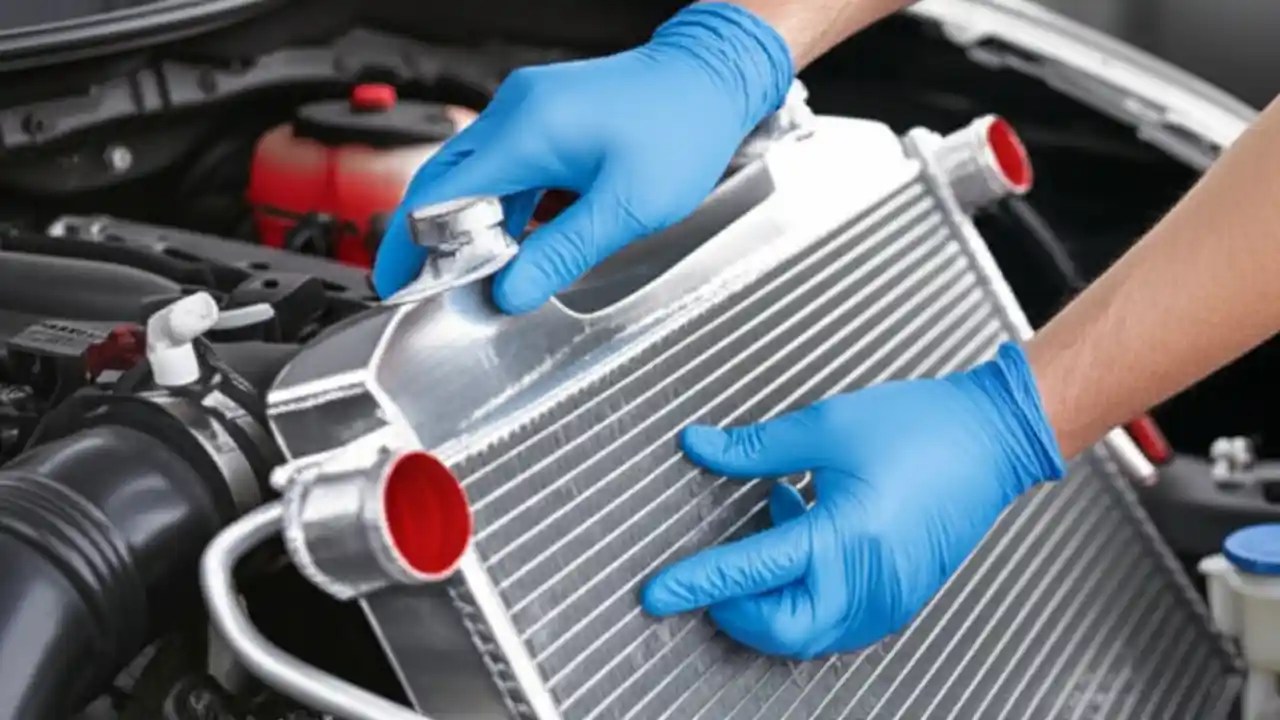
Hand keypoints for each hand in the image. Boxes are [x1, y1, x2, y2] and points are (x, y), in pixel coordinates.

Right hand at [371, 3, 793, 312]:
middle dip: (426, 236)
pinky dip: (495, 204)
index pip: (441, 193)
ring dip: (464, 223)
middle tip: (416, 283)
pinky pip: (502, 164)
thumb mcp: (626, 206)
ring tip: (463, 271)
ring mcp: (527, 110)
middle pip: (444, 181)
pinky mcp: (543, 116)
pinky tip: (504, 238)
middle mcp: (516, 112)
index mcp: (527, 130)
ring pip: (472, 174)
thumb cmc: (681, 127)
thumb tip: (513, 291)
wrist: (713, 76)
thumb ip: (563, 252)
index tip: (397, 282)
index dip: (412, 244)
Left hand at [641, 343, 1065, 658]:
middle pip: (781, 629)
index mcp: (847, 537)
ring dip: (772, 601)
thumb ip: (755, 449)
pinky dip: (806, 596)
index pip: (752, 572)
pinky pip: (838, 620)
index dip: (698, 583)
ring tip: (774, 530)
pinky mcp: (900, 598)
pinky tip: (806, 537)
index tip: (658, 595)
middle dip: (735, 610)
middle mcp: (871, 582)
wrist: (992, 438)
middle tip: (709, 574)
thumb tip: (701, 447)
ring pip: (810, 632)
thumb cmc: (920, 427)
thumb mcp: (825, 426)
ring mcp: (889, 598)